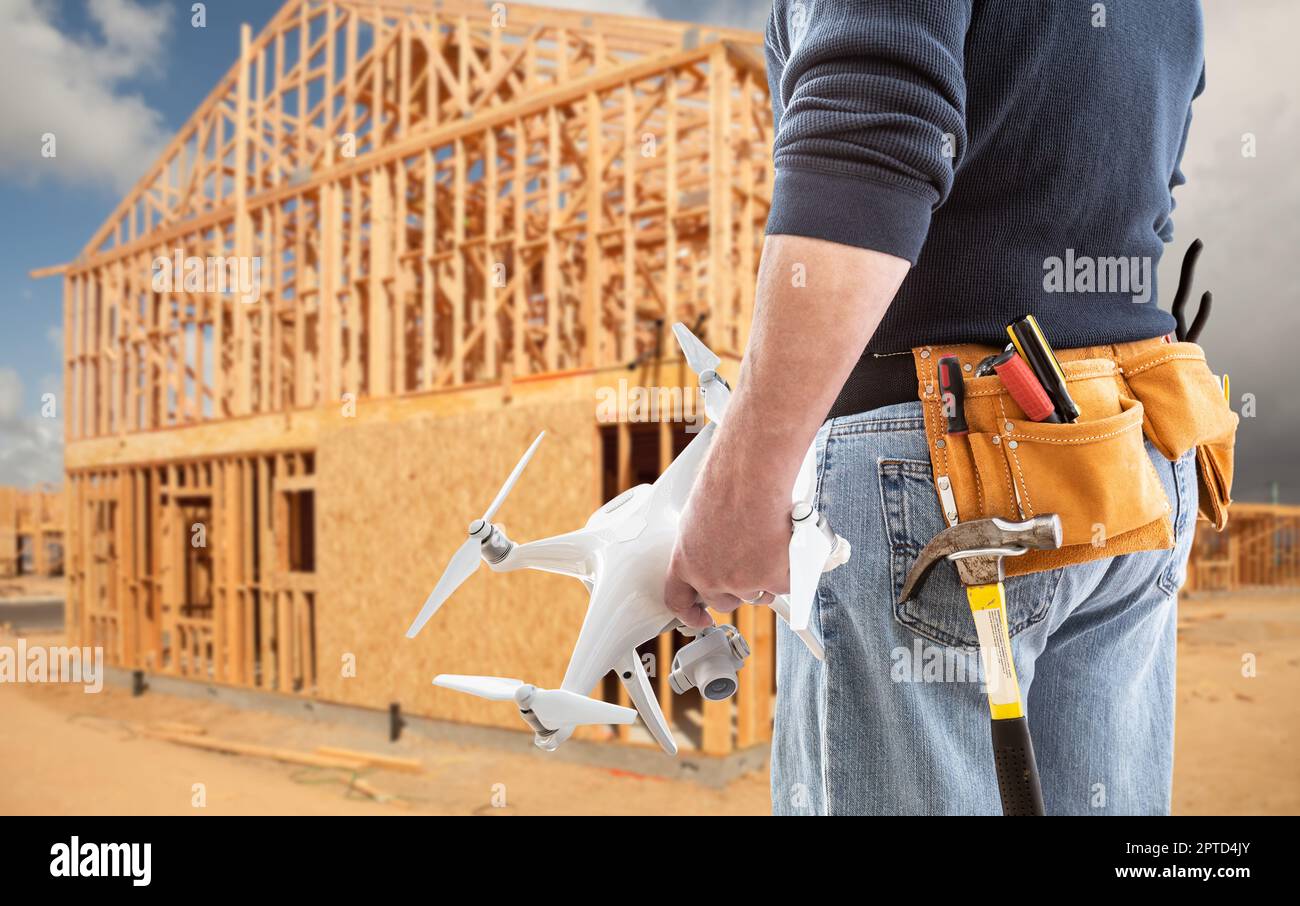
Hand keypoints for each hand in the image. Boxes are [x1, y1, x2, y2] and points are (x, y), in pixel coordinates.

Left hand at [663, 449, 792, 628]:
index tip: (701, 618)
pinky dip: (789, 569)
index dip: (690, 615)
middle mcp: (710, 578)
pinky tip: (785, 545)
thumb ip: (703, 545)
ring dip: (764, 578)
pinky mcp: (772, 580)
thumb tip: (714, 550)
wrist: (751, 477)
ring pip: (756, 594)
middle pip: (724, 601)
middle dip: (736, 589)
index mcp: (686, 562)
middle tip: (749, 565)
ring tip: (768, 545)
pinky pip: (784, 585)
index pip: (678, 601)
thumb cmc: (725, 485)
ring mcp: (742, 583)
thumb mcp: (698, 519)